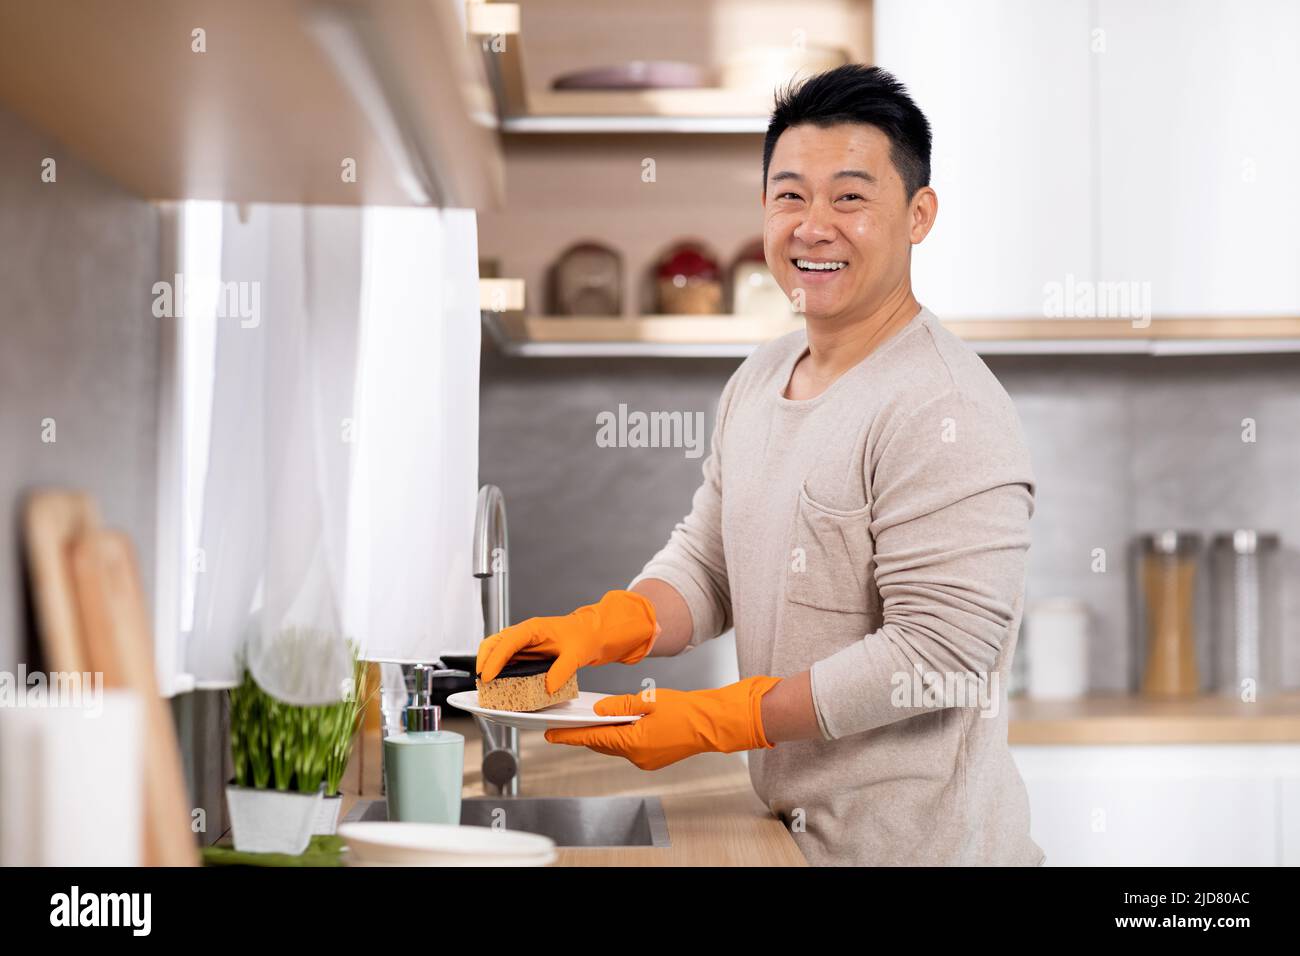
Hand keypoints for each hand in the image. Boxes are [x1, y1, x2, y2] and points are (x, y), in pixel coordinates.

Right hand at [476, 589, 658, 694]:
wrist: (591, 634)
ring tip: (487, 686)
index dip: (495, 660)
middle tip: (482, 683)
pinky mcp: (525, 652)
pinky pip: (505, 660)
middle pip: (493, 643)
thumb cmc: (584, 637)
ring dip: (488, 666)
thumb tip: (548, 687)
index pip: (507, 642)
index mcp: (533, 629)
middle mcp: (524, 634)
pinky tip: (499, 683)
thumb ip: (562, 670)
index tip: (487, 677)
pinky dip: (498, 670)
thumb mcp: (576, 654)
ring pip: (496, 651)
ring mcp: (522, 643)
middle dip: (483, 661)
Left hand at [543, 676, 782, 769]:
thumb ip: (621, 705)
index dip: (568, 735)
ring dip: (604, 734)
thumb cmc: (687, 710)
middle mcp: (637, 757)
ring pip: (616, 746)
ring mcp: (646, 760)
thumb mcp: (649, 701)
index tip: (549, 734)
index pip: (592, 739)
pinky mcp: (654, 758)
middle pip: (602, 744)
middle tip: (565, 724)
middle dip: (584, 734)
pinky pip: (629, 748)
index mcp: (633, 742)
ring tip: (590, 720)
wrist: (713, 724)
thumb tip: (599, 710)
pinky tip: (618, 724)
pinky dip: (620, 737)